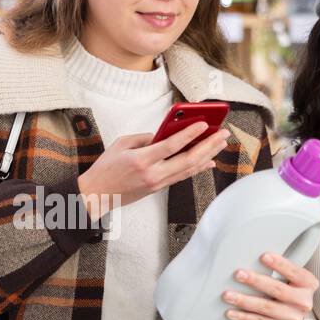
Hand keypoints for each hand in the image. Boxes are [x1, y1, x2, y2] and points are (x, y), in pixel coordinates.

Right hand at [76, 122, 229, 219]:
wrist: (97, 195)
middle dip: (208, 145)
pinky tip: (208, 160)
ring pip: (189, 169)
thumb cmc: (106, 168)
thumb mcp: (121, 144)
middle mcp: (153, 174)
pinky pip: (182, 176)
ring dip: (208, 155)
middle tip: (222, 134)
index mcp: (141, 160)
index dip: (189, 134)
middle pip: (188, 160)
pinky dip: (197, 167)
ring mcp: (157, 183)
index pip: (171, 146)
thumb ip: (144, 138)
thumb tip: (163, 135)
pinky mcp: (158, 188)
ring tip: (221, 144)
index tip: (203, 124)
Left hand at [221, 252, 318, 319]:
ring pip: (266, 307)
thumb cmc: (285, 292)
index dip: (279, 264)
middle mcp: (304, 301)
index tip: (263, 256)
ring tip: (228, 295)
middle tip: (238, 274)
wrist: (287, 319)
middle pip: (278, 290)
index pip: (294, 272)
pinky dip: (243, 317)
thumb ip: (278, 269)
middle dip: (256, 281)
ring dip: (245, 300)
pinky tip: (231, 312)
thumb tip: (251, 255)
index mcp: (308, 284)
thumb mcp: (288, 279)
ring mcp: (293, 317)